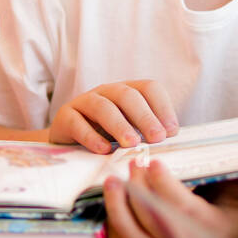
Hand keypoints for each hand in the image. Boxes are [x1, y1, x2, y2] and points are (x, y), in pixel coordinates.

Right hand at [48, 80, 178, 153]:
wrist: (67, 140)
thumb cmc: (104, 134)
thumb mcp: (129, 129)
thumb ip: (147, 132)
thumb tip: (170, 140)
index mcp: (127, 91)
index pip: (149, 88)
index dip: (163, 107)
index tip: (172, 131)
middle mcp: (107, 92)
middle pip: (128, 96)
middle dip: (145, 117)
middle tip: (157, 138)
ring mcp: (85, 102)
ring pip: (103, 107)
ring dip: (120, 125)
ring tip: (132, 144)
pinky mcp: (65, 116)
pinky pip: (78, 123)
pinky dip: (91, 137)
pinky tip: (103, 149)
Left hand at [103, 159, 237, 237]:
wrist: (221, 231)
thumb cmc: (232, 208)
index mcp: (210, 230)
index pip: (182, 210)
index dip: (164, 186)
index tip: (154, 162)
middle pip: (153, 221)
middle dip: (138, 190)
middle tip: (133, 162)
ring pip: (133, 237)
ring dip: (118, 207)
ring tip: (113, 180)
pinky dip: (113, 225)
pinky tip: (112, 201)